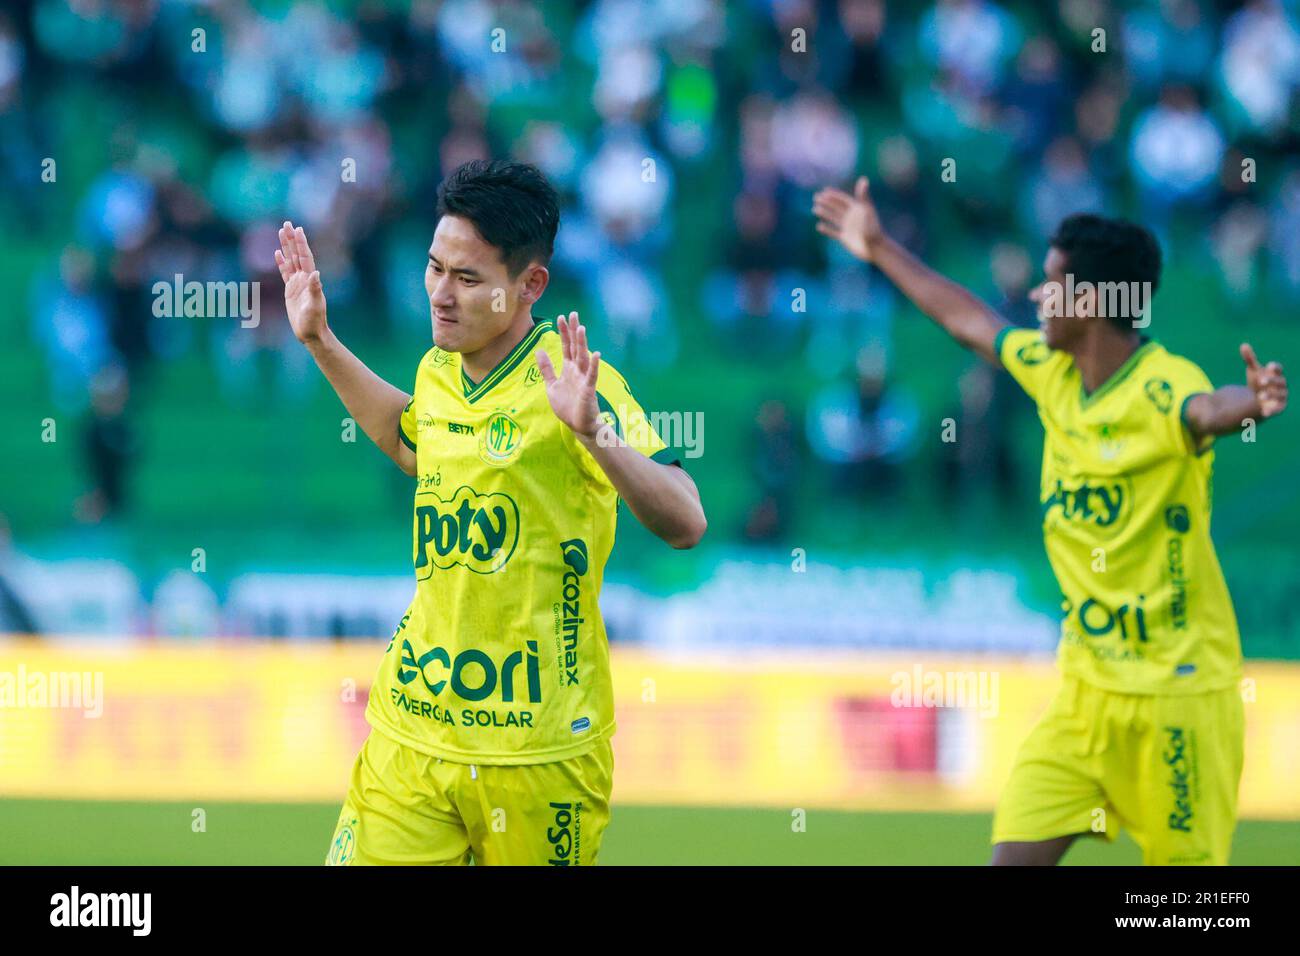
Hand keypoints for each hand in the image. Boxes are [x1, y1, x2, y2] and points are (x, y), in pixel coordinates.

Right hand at [275, 220, 327, 344]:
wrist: (311, 333)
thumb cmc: (314, 321)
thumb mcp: (315, 306)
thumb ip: (315, 289)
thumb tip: (316, 273)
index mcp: (310, 280)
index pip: (304, 257)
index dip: (301, 243)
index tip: (298, 229)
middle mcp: (304, 278)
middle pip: (296, 254)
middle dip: (292, 239)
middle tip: (287, 223)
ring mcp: (297, 283)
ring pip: (290, 260)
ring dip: (286, 246)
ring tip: (282, 232)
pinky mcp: (290, 290)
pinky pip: (284, 272)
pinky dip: (281, 262)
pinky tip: (278, 253)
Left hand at [535, 312, 602, 440]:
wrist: (578, 425)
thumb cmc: (567, 406)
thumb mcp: (551, 386)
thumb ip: (546, 369)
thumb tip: (539, 350)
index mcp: (569, 369)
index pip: (566, 347)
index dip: (563, 333)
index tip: (560, 318)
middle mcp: (577, 370)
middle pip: (575, 347)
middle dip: (573, 331)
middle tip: (573, 314)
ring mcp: (584, 379)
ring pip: (583, 357)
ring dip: (582, 343)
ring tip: (580, 328)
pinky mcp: (589, 389)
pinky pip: (592, 375)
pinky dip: (593, 365)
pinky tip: (595, 354)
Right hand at [813, 176, 884, 262]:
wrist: (875, 247)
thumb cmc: (873, 228)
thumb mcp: (866, 210)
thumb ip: (863, 195)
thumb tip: (863, 179)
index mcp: (857, 209)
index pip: (843, 200)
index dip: (834, 195)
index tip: (824, 191)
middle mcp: (852, 217)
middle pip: (837, 207)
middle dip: (826, 202)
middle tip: (816, 197)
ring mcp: (848, 227)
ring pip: (834, 218)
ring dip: (825, 213)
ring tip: (815, 209)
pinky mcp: (846, 238)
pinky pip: (834, 232)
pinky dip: (827, 229)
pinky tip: (819, 226)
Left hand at [1241, 343, 1286, 418]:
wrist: (1259, 398)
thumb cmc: (1258, 381)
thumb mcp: (1253, 371)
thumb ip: (1250, 359)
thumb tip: (1243, 345)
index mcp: (1276, 374)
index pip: (1278, 369)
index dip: (1275, 367)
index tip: (1269, 366)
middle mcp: (1281, 385)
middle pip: (1280, 382)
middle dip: (1271, 381)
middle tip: (1261, 381)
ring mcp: (1281, 396)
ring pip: (1280, 395)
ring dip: (1271, 395)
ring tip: (1259, 396)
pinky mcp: (1278, 407)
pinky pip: (1277, 409)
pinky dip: (1271, 410)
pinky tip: (1264, 412)